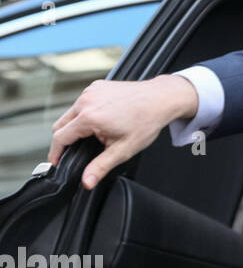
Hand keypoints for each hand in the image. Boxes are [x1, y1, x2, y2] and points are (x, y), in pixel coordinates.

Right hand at [47, 75, 198, 189]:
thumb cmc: (147, 121)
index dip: (55, 153)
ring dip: (75, 126)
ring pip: (70, 113)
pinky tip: (100, 121)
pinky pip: (82, 103)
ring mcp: (91, 91)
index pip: (59, 137)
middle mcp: (86, 101)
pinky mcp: (96, 86)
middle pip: (61, 125)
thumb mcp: (124, 149)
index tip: (56, 162)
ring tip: (92, 136)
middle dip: (64, 140)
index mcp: (89, 117)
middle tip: (74, 153)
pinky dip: (84, 113)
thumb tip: (87, 182)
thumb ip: (101, 166)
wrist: (162, 98)